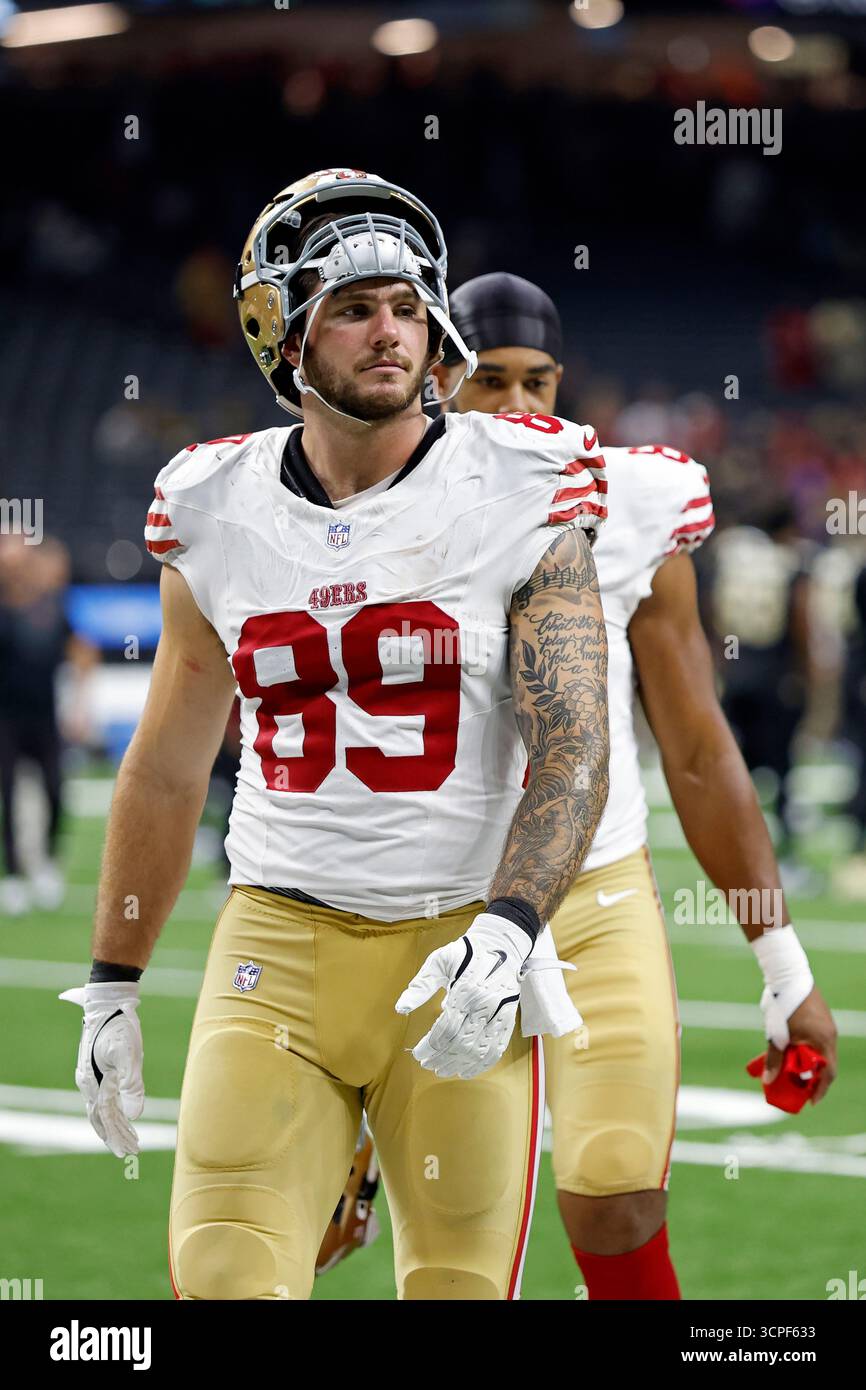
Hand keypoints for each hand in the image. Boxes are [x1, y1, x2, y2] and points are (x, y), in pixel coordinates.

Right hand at [59, 982, 143, 1155]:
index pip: (106, 1118)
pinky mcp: (97, 1070)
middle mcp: (89, 1083)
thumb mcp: (129, 1054)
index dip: (117, 1136)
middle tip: (130, 1152)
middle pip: (101, 1119)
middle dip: (115, 1136)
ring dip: (116, 1126)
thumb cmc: (120, 1026)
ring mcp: (91, 1077)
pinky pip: (104, 1097)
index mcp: (94, 1082)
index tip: (129, 1152)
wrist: (109, 1003)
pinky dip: (114, 1111)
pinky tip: (124, 1116)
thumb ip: (132, 1085)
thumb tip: (135, 1115)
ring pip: (102, 1110)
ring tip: (131, 1139)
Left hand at [395, 911, 531, 1078]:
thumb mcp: (439, 960)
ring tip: (442, 1070)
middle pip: (461, 1042)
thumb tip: (400, 1008)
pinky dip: (482, 1064)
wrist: (502, 942)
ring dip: (459, 1064)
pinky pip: (497, 1048)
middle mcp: (485, 1004)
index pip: (446, 1028)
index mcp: (465, 990)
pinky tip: (467, 1071)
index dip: (430, 1045)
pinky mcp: (509, 1018)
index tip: (418, 1053)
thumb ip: (420, 986)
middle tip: (426, 1064)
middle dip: (441, 1058)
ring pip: (479, 1049)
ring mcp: (500, 1013)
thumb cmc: (466, 952)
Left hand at [763, 985, 836, 1104]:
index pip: (828, 1072)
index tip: (810, 1101)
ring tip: (790, 1071)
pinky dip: (804, 1049)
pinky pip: (814, 1040)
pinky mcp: (819, 1018)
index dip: (820, 1089)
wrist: (787, 974)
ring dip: (806, 1063)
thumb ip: (774, 1059)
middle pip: (824, 1064)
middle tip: (798, 1089)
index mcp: (823, 1041)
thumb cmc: (784, 1005)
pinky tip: (789, 1050)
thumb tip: (768, 1080)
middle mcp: (829, 1035)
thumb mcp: (776, 1036)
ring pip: (818, 1052)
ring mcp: (825, 1026)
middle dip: (811, 1078)